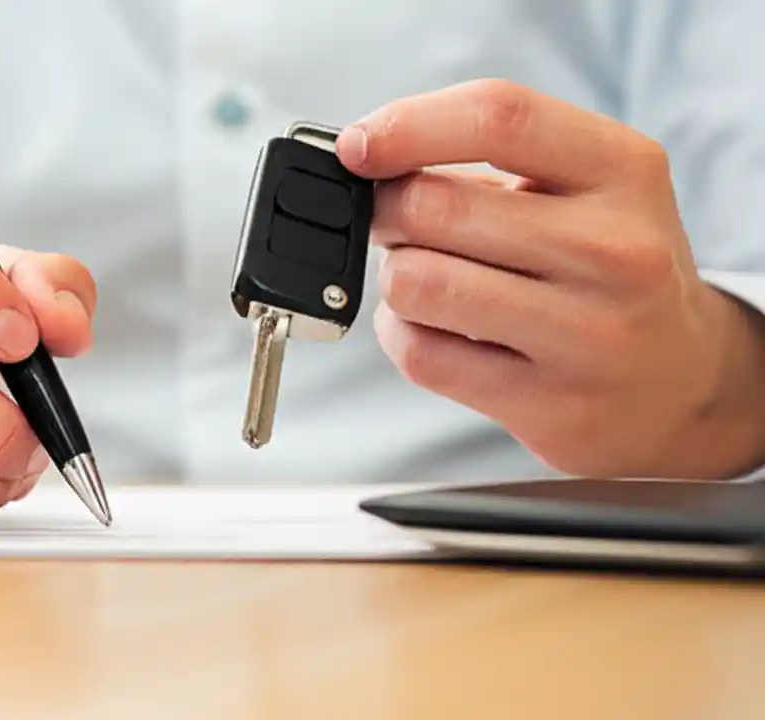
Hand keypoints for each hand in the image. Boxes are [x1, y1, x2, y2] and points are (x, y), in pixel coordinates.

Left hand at [335, 79, 764, 478]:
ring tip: (427, 275)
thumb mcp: (586, 184)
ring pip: (416, 283)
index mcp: (624, 171)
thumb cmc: (607, 264)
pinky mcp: (550, 405)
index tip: (356, 146)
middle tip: (396, 221)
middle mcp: (616, 250)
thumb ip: (491, 156)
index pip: (498, 120)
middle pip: (435, 207)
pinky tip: (434, 328)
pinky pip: (421, 355)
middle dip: (387, 210)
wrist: (680, 380)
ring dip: (396, 276)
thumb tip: (366, 155)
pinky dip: (401, 334)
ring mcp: (587, 334)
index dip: (406, 125)